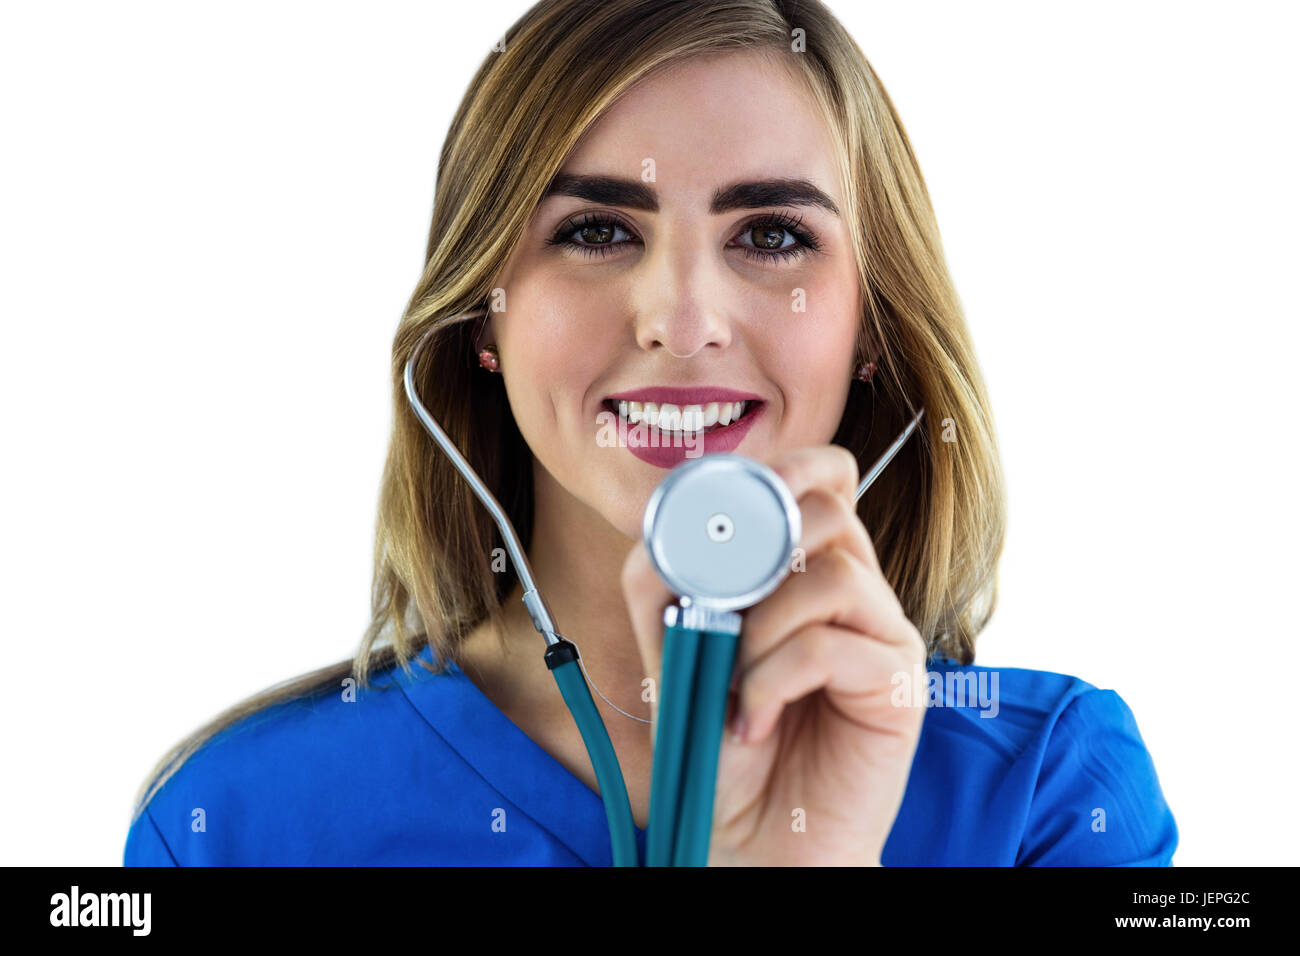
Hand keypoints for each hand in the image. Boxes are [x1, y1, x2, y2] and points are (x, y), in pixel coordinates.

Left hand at [621, 445, 927, 864]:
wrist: (753, 834)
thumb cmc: (720, 740)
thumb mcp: (674, 649)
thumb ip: (665, 584)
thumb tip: (665, 530)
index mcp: (809, 568)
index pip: (823, 477)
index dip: (784, 467)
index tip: (722, 503)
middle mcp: (856, 589)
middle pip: (830, 508)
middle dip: (759, 544)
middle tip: (723, 600)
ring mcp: (883, 634)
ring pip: (829, 574)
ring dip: (759, 630)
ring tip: (734, 683)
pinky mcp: (899, 685)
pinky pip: (829, 647)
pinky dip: (771, 682)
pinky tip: (754, 721)